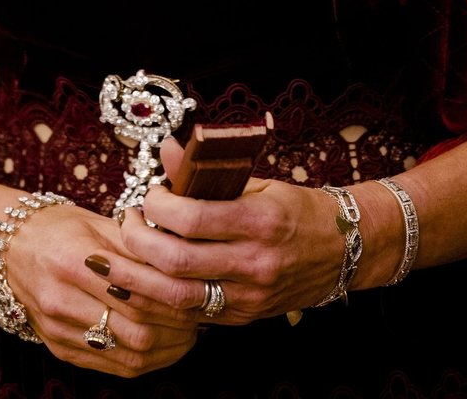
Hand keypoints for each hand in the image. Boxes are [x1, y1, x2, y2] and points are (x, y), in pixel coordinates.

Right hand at [4, 198, 199, 375]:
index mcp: (74, 259)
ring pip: (128, 354)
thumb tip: (184, 259)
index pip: (139, 290)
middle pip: (137, 330)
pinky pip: (111, 366)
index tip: (199, 287)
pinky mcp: (59, 349)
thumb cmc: (58, 228)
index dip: (176, 295)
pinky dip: (144, 360)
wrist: (9, 248)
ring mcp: (59, 330)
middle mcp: (62, 299)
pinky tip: (163, 344)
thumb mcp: (97, 223)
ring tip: (189, 330)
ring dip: (167, 348)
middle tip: (202, 312)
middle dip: (178, 326)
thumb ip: (137, 245)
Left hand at [101, 138, 347, 323]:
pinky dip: (163, 298)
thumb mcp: (258, 181)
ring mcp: (249, 295)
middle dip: (138, 242)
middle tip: (126, 222)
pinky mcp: (244, 316)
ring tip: (122, 256)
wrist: (343, 250)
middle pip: (177, 262)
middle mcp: (254, 262)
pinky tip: (146, 280)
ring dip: (140, 279)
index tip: (149, 194)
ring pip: (178, 297)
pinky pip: (193, 313)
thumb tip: (166, 150)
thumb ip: (208, 171)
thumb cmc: (298, 208)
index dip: (158, 206)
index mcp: (259, 220)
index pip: (192, 218)